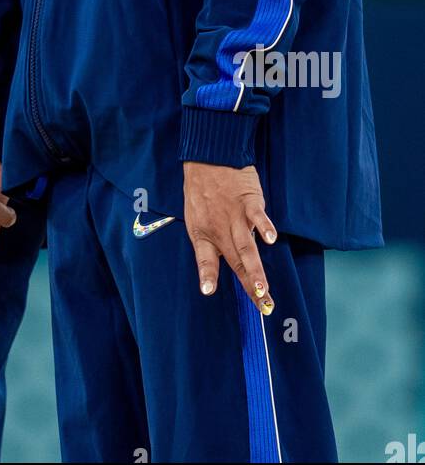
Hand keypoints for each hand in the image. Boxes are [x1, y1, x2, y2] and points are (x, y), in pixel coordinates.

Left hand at [183, 161, 277, 312]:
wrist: (208, 157)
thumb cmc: (201, 188)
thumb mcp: (195, 216)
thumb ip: (207, 239)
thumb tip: (217, 260)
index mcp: (203, 233)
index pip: (205, 260)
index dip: (207, 276)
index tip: (209, 291)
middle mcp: (219, 228)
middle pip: (235, 261)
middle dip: (248, 286)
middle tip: (262, 306)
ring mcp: (234, 216)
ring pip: (246, 247)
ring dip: (255, 269)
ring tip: (262, 289)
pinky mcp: (248, 200)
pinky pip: (258, 216)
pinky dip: (264, 227)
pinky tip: (270, 240)